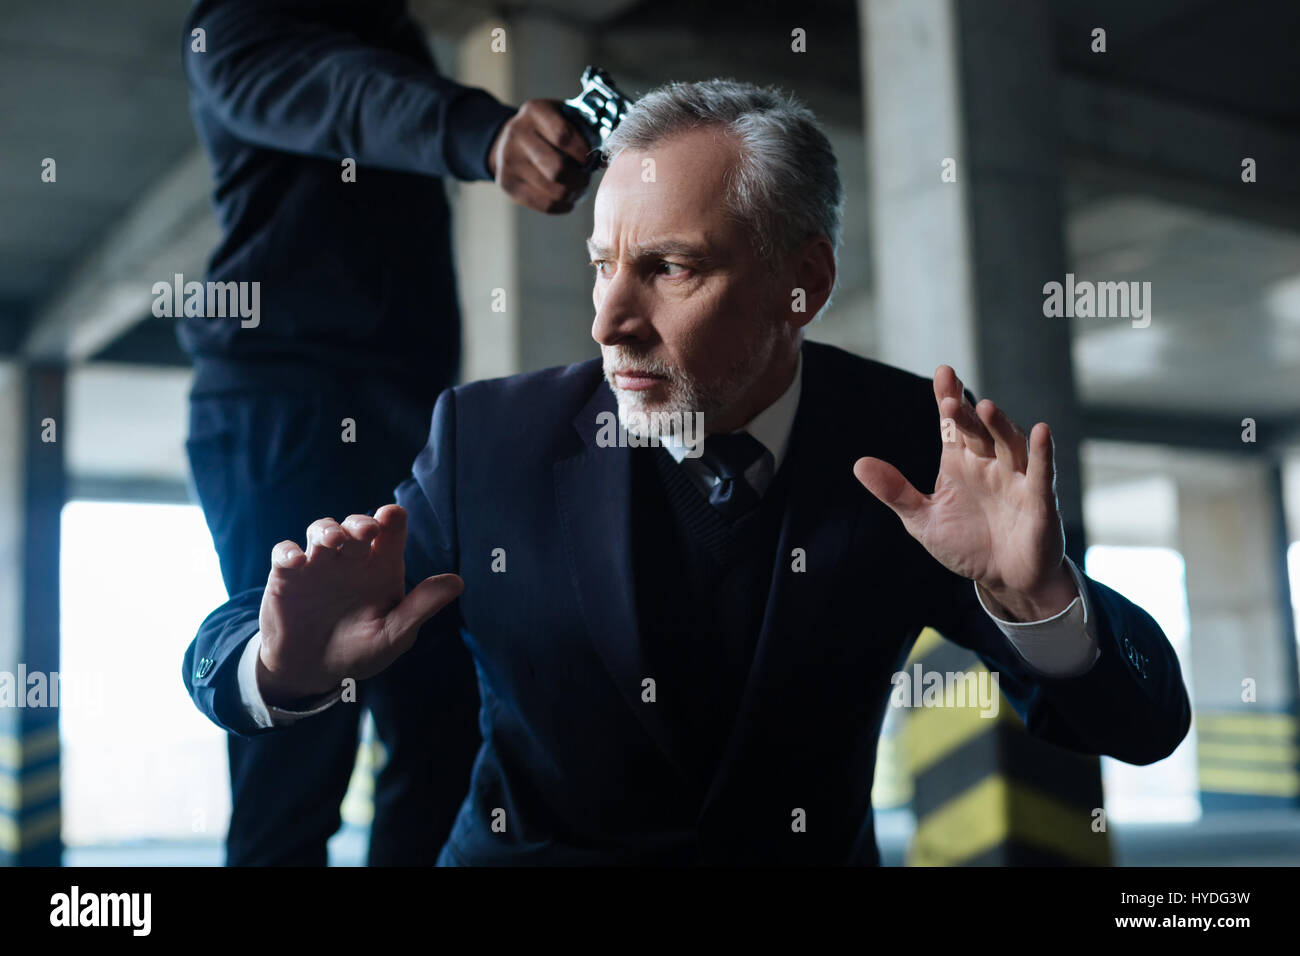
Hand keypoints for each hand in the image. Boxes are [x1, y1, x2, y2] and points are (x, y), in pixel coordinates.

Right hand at [255, 504, 462, 704]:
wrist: (312, 671)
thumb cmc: (359, 650)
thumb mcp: (393, 635)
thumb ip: (420, 607)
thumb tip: (457, 582)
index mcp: (380, 567)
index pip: (390, 532)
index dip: (392, 518)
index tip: (392, 515)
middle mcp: (351, 559)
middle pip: (356, 525)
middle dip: (360, 522)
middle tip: (367, 530)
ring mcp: (318, 564)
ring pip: (321, 530)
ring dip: (327, 530)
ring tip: (333, 541)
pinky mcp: (287, 576)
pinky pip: (284, 552)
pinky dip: (288, 551)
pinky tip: (296, 560)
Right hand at [488, 99, 592, 213]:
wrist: (508, 140)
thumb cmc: (547, 130)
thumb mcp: (562, 116)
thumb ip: (584, 130)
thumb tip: (606, 159)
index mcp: (535, 111)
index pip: (564, 136)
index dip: (583, 153)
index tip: (591, 159)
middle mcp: (518, 134)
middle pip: (558, 168)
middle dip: (580, 178)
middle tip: (586, 178)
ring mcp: (509, 161)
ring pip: (554, 191)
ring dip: (574, 194)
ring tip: (578, 188)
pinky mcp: (508, 185)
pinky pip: (545, 205)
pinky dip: (563, 205)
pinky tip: (567, 198)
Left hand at [853, 365, 1076, 621]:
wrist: (1005, 580)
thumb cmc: (967, 545)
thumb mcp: (922, 520)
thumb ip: (895, 492)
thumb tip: (859, 464)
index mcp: (960, 464)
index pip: (952, 425)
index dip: (948, 399)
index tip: (943, 373)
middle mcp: (989, 464)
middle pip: (978, 431)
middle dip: (965, 414)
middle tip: (949, 400)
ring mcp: (1016, 480)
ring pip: (1010, 444)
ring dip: (999, 425)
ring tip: (984, 408)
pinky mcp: (1039, 501)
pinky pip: (1041, 473)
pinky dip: (1042, 453)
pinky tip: (1041, 432)